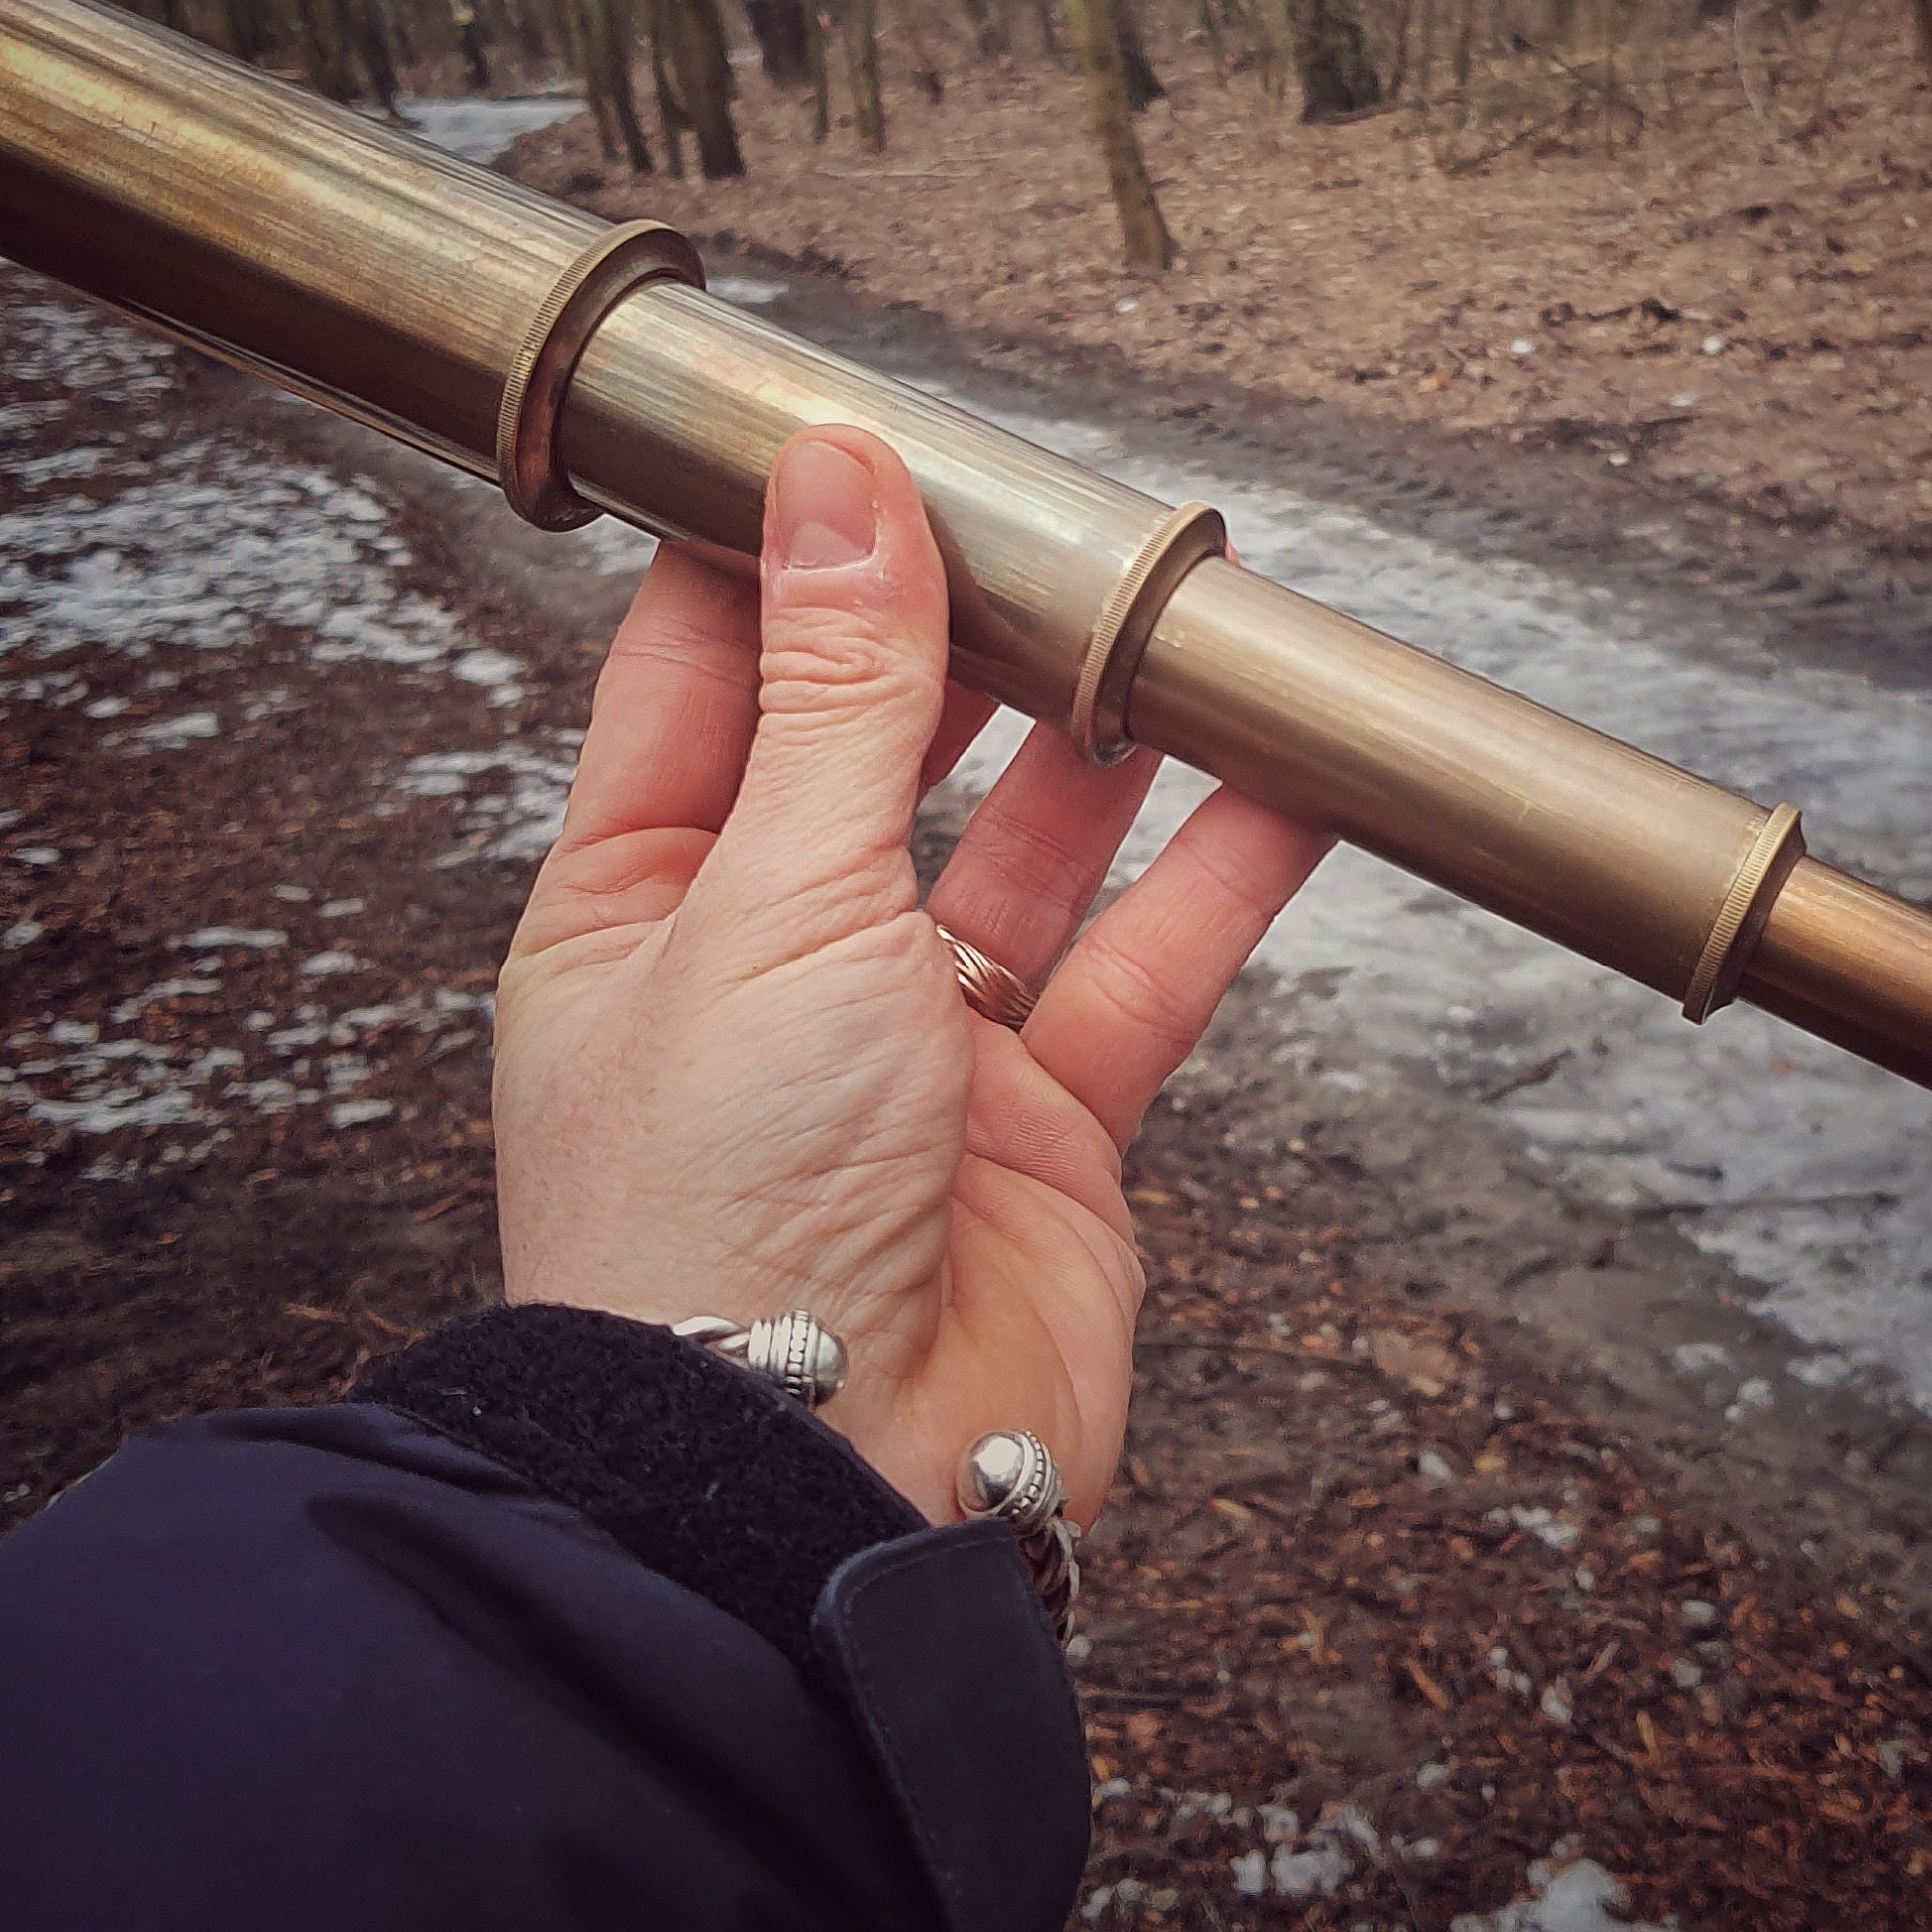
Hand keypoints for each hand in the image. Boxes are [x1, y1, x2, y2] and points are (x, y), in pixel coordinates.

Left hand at [491, 427, 1330, 1523]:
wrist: (816, 1495)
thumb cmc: (718, 1214)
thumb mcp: (766, 900)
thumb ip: (833, 687)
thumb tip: (834, 473)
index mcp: (641, 906)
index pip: (708, 677)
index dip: (785, 553)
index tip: (868, 435)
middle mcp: (776, 968)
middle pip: (884, 750)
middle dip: (970, 635)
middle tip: (1062, 515)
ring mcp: (918, 1053)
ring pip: (1032, 851)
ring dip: (1109, 740)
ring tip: (1184, 618)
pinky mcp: (1048, 1134)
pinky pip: (1145, 971)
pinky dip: (1217, 880)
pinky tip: (1290, 782)